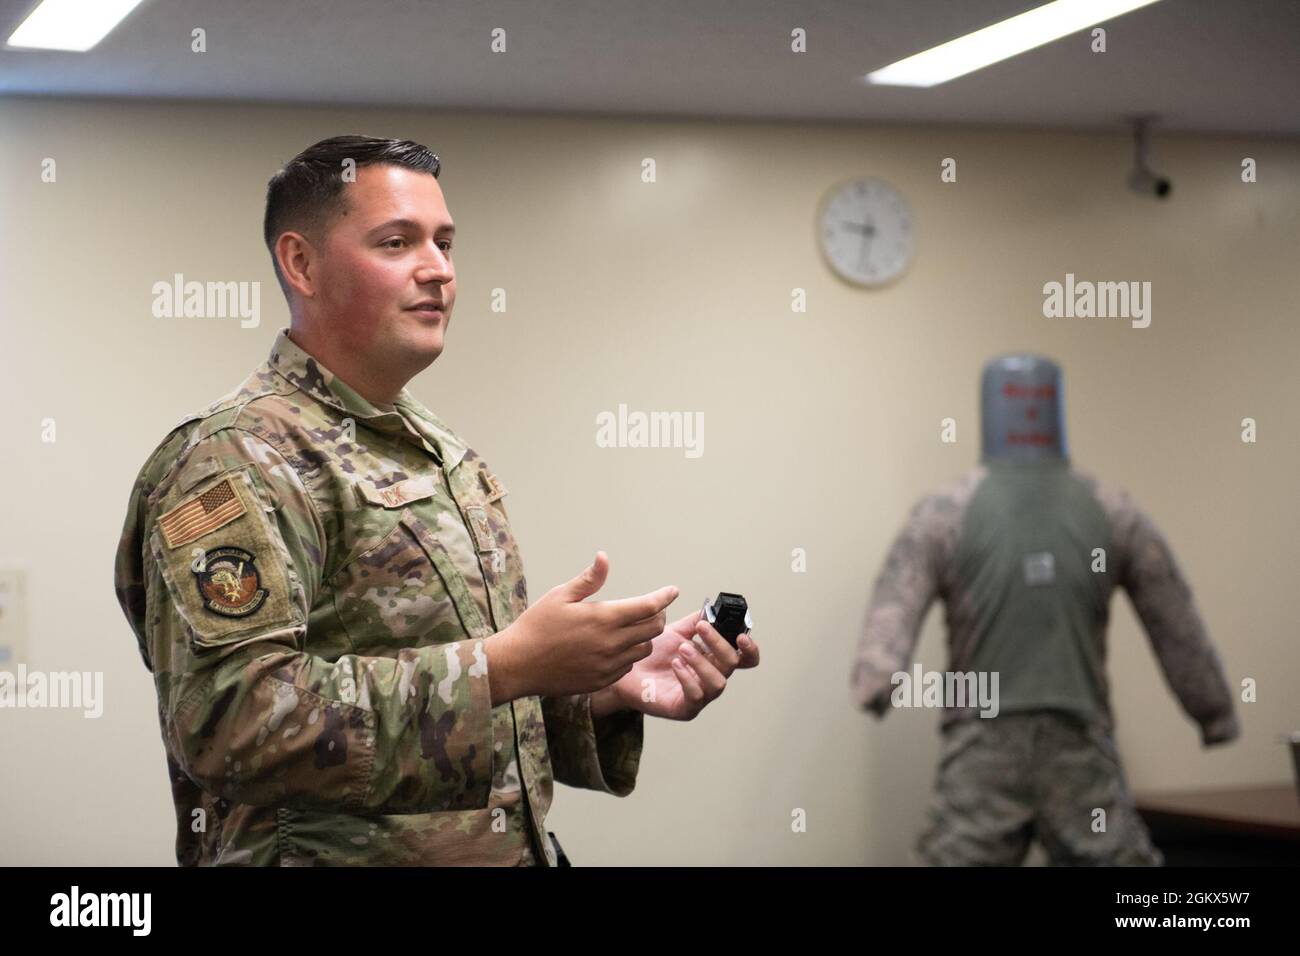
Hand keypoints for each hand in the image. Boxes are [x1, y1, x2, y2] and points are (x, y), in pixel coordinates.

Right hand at [486, 552, 676, 703]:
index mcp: (603, 618)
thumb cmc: (536, 626)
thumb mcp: (560, 595)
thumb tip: (604, 558)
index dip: (663, 597)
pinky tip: (616, 647)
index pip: (647, 607)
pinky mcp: (602, 681)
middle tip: (652, 608)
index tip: (672, 590)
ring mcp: (608, 665)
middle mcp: (611, 644)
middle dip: (658, 616)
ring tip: (634, 627)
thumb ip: (589, 579)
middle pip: (653, 629)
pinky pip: (628, 666)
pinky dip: (630, 655)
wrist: (518, 665)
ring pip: (643, 650)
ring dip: (645, 637)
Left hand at [602, 608, 759, 719]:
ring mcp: (701, 695)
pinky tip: (675, 664)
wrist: (625, 668)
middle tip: (701, 629)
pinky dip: (688, 678)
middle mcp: (712, 677)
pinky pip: (696, 696)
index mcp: (715, 659)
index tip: (741, 636)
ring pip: (718, 683)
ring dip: (703, 662)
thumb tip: (712, 609)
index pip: (744, 658)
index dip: (750, 649)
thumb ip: (696, 621)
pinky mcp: (685, 708)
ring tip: (683, 648)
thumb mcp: (676, 631)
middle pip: (732, 664)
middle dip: (719, 644)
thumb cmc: (652, 653)